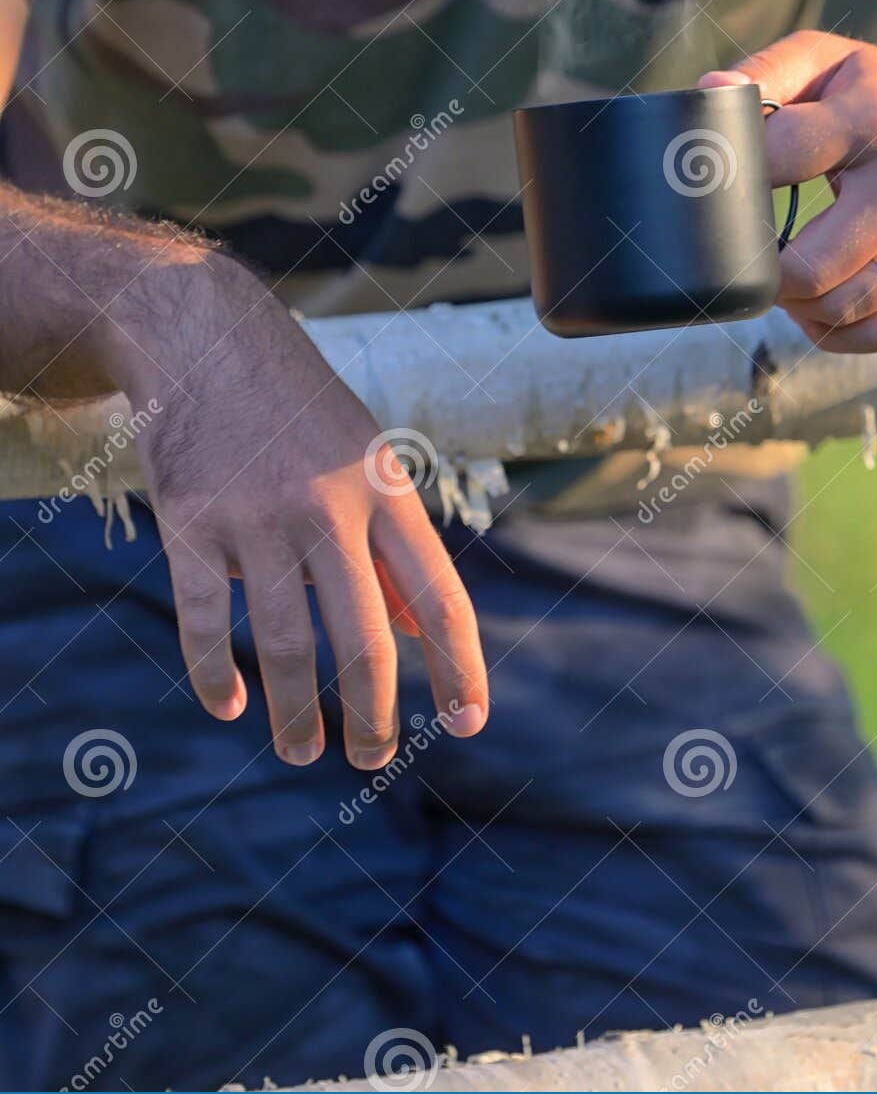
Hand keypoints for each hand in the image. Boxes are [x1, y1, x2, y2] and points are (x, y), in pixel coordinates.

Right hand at [103, 252, 486, 767]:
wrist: (204, 334)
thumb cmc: (297, 409)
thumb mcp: (365, 460)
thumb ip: (392, 546)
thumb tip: (419, 632)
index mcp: (385, 490)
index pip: (439, 594)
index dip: (460, 664)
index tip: (470, 720)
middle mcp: (328, 506)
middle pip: (362, 637)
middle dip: (372, 715)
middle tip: (370, 759)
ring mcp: (256, 515)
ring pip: (281, 642)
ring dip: (296, 713)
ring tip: (304, 751)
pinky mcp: (190, 521)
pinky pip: (202, 619)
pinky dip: (215, 675)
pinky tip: (229, 705)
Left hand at [701, 32, 876, 351]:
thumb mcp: (831, 61)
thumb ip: (765, 74)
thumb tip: (707, 93)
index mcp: (874, 117)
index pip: (779, 159)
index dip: (735, 182)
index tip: (723, 192)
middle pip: (809, 267)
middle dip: (763, 272)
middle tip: (750, 256)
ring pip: (843, 307)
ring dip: (795, 307)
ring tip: (782, 279)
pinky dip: (834, 333)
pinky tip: (815, 309)